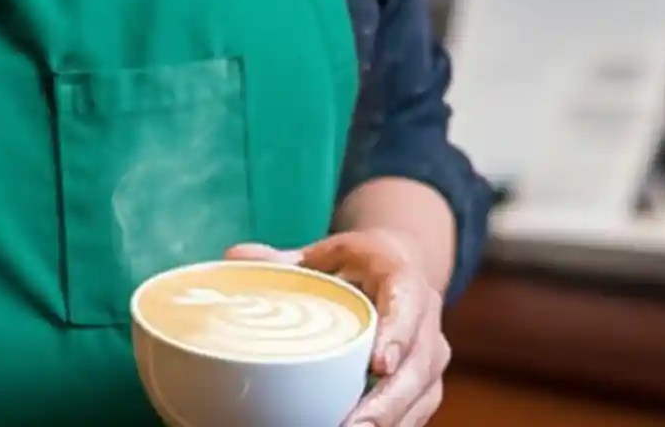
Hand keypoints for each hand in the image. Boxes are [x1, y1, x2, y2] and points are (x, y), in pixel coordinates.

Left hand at [226, 230, 450, 426]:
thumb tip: (234, 256)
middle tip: (354, 426)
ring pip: (422, 394)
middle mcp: (426, 318)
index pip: (406, 302)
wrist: (400, 270)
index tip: (378, 363)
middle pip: (417, 364)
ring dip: (390, 422)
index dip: (396, 333)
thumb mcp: (323, 255)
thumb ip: (281, 260)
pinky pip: (417, 412)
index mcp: (401, 277)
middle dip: (388, 401)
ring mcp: (430, 354)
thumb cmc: (355, 264)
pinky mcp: (426, 384)